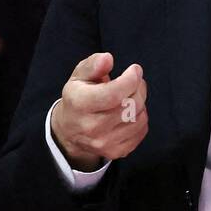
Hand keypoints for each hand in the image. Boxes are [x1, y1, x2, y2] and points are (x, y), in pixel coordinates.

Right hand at [50, 53, 147, 170]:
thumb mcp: (79, 76)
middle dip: (138, 87)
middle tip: (135, 80)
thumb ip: (93, 65)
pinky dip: (141, 118)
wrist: (69, 132)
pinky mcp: (116, 152)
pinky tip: (130, 111)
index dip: (130, 79)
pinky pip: (141, 131)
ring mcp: (104, 142)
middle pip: (130, 105)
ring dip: (140, 102)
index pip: (114, 94)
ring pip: (139, 118)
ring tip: (131, 95)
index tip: (135, 69)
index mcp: (80, 104)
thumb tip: (108, 58)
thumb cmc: (77, 98)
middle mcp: (91, 127)